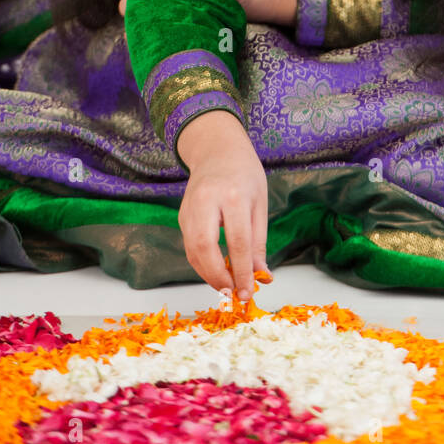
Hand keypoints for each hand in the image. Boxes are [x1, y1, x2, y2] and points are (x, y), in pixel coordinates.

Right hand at [177, 110, 270, 299]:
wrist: (217, 151)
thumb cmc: (244, 175)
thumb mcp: (260, 203)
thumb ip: (258, 241)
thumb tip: (261, 275)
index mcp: (233, 195)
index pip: (237, 241)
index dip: (242, 271)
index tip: (248, 291)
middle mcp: (207, 201)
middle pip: (205, 247)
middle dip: (217, 276)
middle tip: (232, 293)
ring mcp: (189, 208)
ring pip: (192, 250)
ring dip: (207, 274)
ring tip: (226, 287)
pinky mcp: (181, 215)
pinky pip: (189, 245)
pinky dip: (201, 263)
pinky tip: (215, 272)